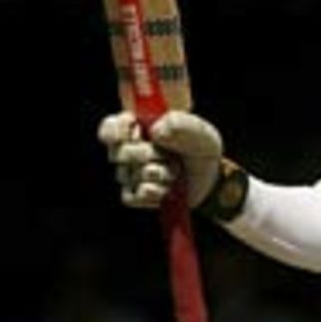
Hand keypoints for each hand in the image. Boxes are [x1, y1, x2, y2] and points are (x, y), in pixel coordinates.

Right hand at [98, 110, 222, 210]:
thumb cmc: (199, 148)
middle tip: (170, 155)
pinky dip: (153, 193)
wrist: (211, 178)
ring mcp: (130, 174)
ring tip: (175, 171)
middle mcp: (128, 150)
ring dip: (157, 174)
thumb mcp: (198, 131)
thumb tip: (156, 132)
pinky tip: (168, 188)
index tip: (132, 130)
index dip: (114, 130)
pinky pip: (132, 197)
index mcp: (137, 127)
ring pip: (128, 175)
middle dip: (146, 154)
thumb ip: (180, 124)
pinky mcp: (137, 196)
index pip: (110, 127)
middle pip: (118, 153)